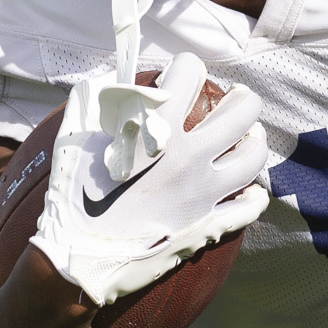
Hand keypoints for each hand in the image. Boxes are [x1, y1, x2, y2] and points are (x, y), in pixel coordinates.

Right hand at [30, 53, 270, 305]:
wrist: (78, 258)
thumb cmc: (72, 197)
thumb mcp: (73, 141)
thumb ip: (90, 105)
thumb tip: (101, 83)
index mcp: (158, 127)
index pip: (190, 73)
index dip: (185, 68)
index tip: (181, 77)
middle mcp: (190, 155)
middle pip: (242, 112)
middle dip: (242, 99)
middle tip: (237, 99)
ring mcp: (204, 192)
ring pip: (253, 158)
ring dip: (255, 142)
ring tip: (249, 138)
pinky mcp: (208, 225)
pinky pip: (247, 208)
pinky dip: (253, 198)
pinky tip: (250, 192)